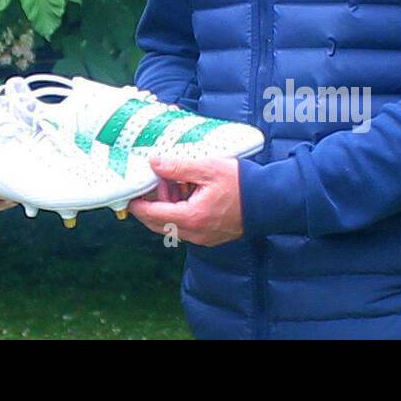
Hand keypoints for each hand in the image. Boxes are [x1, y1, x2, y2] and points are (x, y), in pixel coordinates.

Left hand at [127, 156, 243, 246]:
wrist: (271, 201)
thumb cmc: (242, 183)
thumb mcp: (207, 168)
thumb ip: (178, 167)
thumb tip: (154, 163)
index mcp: (191, 217)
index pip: (153, 215)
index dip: (138, 205)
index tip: (129, 194)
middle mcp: (195, 233)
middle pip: (159, 224)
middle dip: (151, 205)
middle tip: (152, 184)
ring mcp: (204, 237)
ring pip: (173, 226)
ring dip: (167, 207)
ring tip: (175, 183)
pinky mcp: (212, 236)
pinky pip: (187, 227)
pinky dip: (181, 212)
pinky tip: (189, 193)